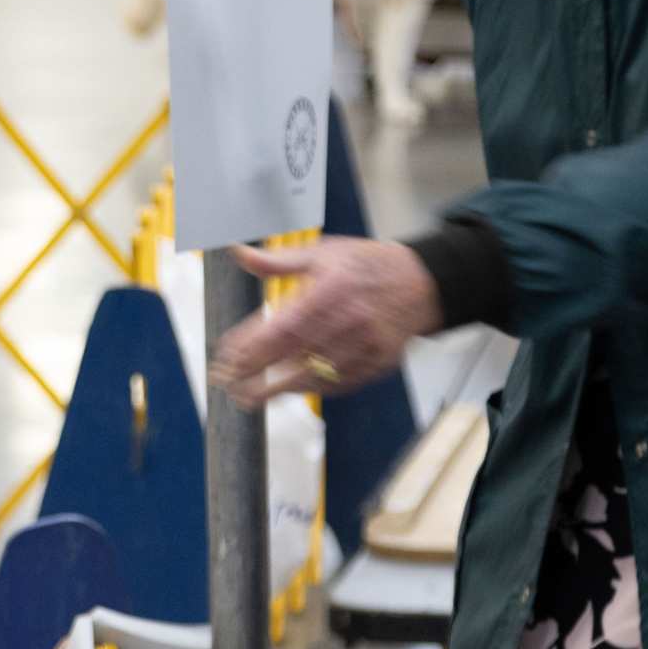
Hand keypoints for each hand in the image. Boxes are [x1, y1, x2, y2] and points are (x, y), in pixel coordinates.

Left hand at [206, 240, 440, 409]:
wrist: (421, 283)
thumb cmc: (366, 266)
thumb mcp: (323, 253)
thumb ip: (279, 261)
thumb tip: (239, 253)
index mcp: (332, 290)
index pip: (283, 324)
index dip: (251, 344)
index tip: (226, 354)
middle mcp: (349, 320)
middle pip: (293, 353)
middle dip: (255, 371)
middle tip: (226, 381)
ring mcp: (366, 345)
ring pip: (315, 374)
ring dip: (277, 389)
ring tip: (247, 396)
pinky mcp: (377, 363)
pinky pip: (339, 383)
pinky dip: (310, 390)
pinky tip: (286, 392)